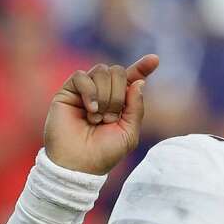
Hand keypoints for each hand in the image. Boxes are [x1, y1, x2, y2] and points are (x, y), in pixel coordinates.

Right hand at [44, 54, 159, 174]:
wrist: (79, 164)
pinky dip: (90, 92)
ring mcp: (86, 91)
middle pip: (118, 71)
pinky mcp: (68, 91)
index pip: (132, 79)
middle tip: (111, 118)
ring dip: (105, 96)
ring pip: (102, 71)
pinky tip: (90, 111)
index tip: (155, 59)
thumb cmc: (104, 152)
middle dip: (119, 94)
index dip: (143, 67)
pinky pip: (82, 76)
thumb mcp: (129, 132)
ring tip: (98, 119)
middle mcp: (104, 93)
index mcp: (121, 102)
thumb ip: (136, 107)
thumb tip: (139, 82)